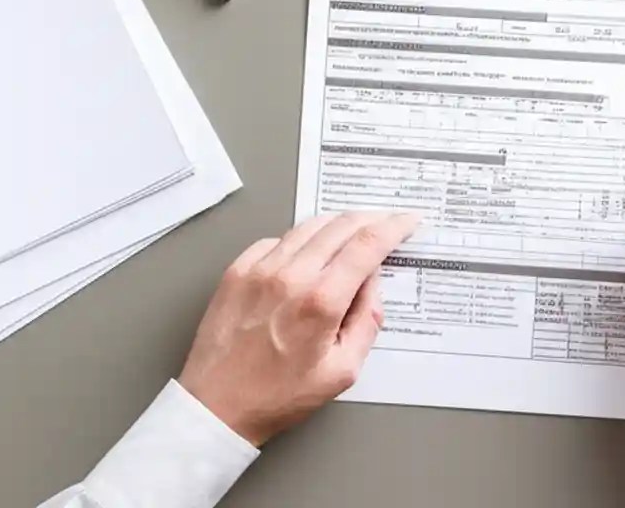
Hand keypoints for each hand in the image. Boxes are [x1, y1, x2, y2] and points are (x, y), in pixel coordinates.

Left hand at [178, 212, 418, 446]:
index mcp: (321, 301)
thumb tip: (373, 284)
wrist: (216, 404)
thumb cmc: (278, 396)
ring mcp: (259, 269)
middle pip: (340, 226)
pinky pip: (277, 240)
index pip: (367, 245)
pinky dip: (300, 240)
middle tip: (386, 223)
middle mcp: (290, 276)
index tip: (408, 220)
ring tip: (351, 233)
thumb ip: (366, 322)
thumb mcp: (342, 372)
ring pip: (308, 226)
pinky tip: (307, 253)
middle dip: (370, 219)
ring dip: (337, 224)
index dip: (394, 227)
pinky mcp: (237, 270)